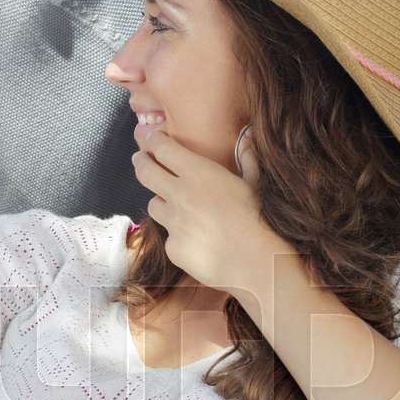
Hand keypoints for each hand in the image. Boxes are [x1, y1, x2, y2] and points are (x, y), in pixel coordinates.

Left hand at [130, 128, 287, 292]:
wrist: (254, 263)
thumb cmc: (259, 221)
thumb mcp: (256, 183)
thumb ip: (248, 157)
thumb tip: (248, 136)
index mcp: (199, 173)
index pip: (163, 149)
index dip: (152, 141)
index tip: (149, 138)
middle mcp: (180, 194)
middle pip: (146, 172)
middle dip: (140, 162)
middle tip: (140, 159)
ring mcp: (173, 223)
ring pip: (154, 204)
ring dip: (161, 201)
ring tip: (174, 204)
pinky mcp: (172, 247)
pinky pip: (169, 236)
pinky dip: (178, 234)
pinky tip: (196, 239)